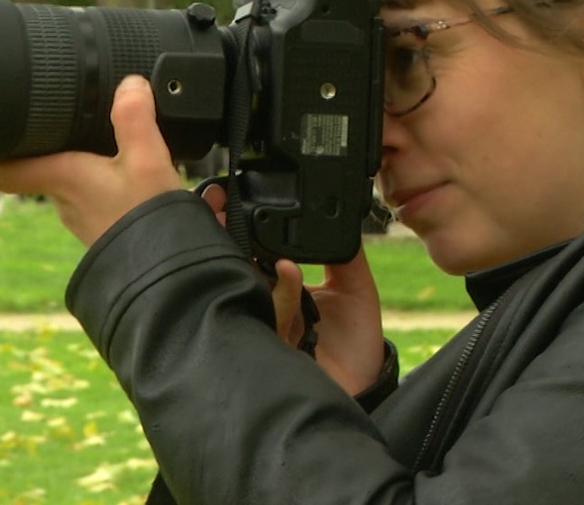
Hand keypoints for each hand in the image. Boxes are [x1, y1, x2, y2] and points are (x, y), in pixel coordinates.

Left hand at [0, 75, 183, 246]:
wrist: (169, 276)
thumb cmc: (150, 224)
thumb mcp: (148, 164)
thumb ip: (136, 120)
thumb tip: (128, 83)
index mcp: (63, 178)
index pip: (2, 171)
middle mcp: (64, 199)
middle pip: (33, 169)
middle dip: (26, 151)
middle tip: (16, 132)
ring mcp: (82, 215)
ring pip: (63, 180)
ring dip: (68, 164)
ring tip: (84, 146)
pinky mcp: (103, 224)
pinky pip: (89, 192)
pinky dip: (95, 178)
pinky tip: (118, 173)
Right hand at [197, 170, 386, 396]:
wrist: (366, 387)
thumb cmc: (356, 343)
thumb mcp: (355, 286)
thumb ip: (342, 252)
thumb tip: (333, 214)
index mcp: (279, 285)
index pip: (253, 250)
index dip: (239, 224)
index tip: (226, 195)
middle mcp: (264, 301)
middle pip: (236, 263)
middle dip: (223, 231)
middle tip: (217, 203)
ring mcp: (263, 322)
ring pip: (244, 284)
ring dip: (242, 253)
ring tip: (242, 223)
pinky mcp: (270, 344)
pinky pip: (269, 311)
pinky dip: (282, 289)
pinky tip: (289, 270)